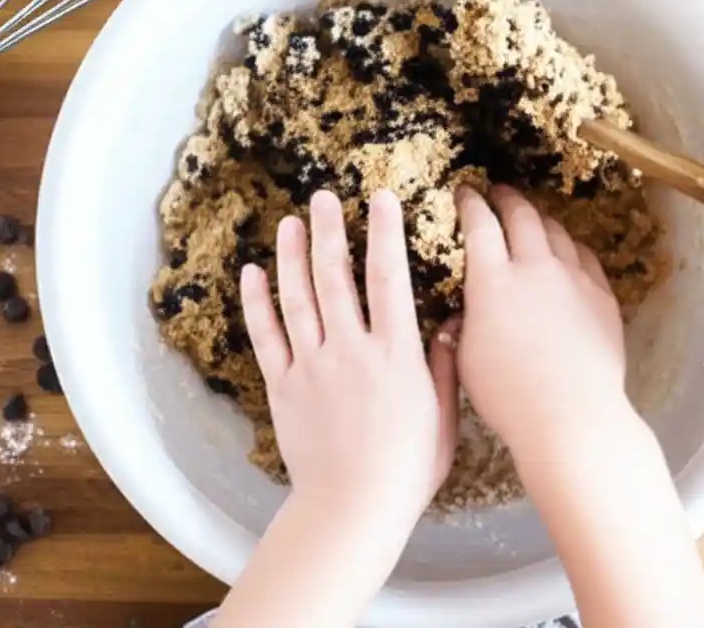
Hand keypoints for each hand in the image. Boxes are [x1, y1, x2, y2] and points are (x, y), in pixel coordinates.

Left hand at [239, 190, 458, 521]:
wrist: (353, 508)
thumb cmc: (408, 469)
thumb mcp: (445, 416)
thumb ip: (443, 365)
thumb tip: (449, 322)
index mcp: (396, 354)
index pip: (390, 278)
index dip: (385, 233)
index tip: (382, 198)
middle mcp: (351, 351)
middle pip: (336, 276)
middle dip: (330, 230)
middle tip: (324, 196)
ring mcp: (312, 367)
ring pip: (298, 298)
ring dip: (292, 255)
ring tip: (289, 222)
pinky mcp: (283, 387)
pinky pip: (267, 336)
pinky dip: (258, 302)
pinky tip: (253, 273)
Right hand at [454, 185, 631, 457]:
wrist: (572, 414)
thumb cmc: (508, 395)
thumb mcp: (466, 359)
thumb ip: (463, 325)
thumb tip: (463, 312)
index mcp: (492, 280)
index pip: (479, 225)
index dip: (470, 203)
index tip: (464, 192)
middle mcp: (535, 268)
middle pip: (522, 216)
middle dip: (506, 198)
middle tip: (497, 193)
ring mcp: (574, 279)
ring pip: (556, 231)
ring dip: (540, 219)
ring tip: (531, 220)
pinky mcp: (602, 296)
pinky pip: (585, 257)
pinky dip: (570, 247)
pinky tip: (566, 253)